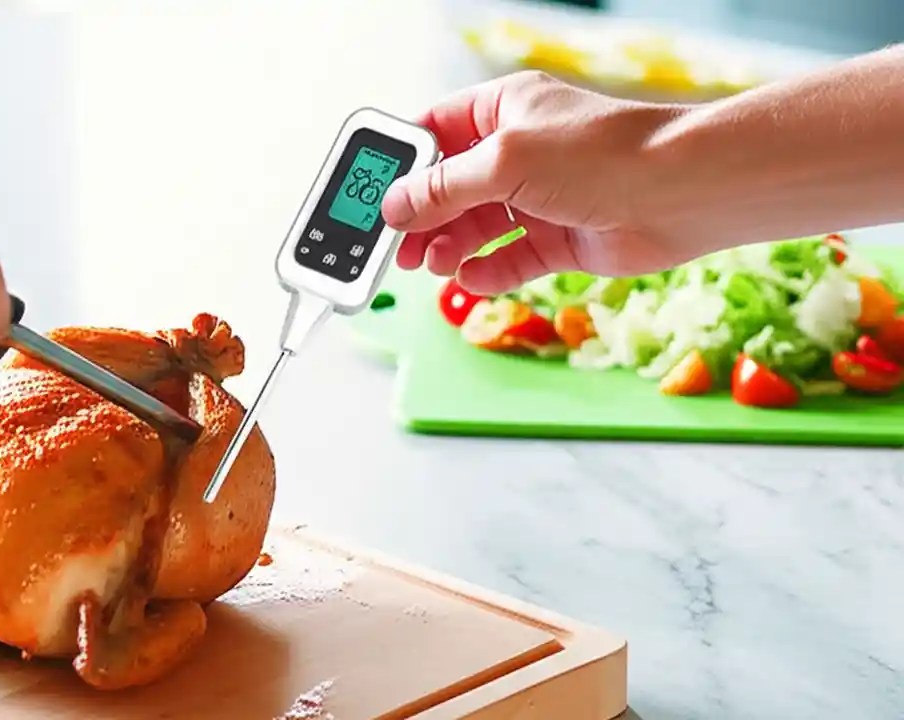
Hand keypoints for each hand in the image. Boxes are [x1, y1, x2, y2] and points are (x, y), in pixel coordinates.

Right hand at [381, 71, 710, 293]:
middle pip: (447, 187)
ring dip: (448, 247)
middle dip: (420, 217)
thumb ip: (442, 188)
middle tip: (393, 245)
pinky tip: (472, 279)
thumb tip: (395, 207)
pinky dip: (487, 272)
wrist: (683, 193)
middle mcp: (518, 153)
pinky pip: (509, 260)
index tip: (370, 196)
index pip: (433, 132)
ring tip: (431, 265)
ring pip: (474, 227)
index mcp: (502, 112)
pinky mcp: (559, 239)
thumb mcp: (503, 161)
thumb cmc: (603, 154)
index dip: (399, 164)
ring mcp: (539, 198)